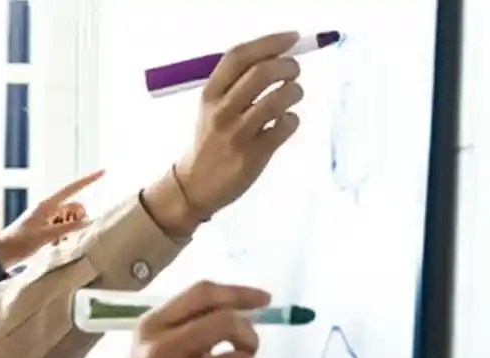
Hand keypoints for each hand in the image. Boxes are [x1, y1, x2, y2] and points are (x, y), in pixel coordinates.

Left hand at [0, 170, 104, 266]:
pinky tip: (53, 243)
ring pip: (72, 218)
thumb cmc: (21, 243)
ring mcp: (49, 217)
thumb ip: (68, 228)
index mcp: (47, 204)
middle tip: (63, 234)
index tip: (103, 172)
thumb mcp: (46, 236)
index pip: (72, 188)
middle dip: (78, 219)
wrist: (4, 253)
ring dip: (70, 229)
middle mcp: (49, 207)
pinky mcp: (47, 226)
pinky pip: (65, 227)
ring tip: (55, 241)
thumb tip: (88, 220)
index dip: (89, 180)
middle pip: (76, 207)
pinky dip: (64, 235)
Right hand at [95, 281, 273, 357]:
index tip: (262, 300)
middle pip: (226, 321)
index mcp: (151, 327)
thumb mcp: (148, 348)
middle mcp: (160, 349)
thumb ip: (184, 328)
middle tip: (247, 349)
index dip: (239, 293)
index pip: (203, 294)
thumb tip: (239, 314)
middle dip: (249, 334)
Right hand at [143, 32, 305, 234]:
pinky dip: (292, 120)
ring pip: (278, 98)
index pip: (239, 56)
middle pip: (262, 72)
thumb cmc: (210, 140)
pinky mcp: (253, 155)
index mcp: (209, 95)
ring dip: (294, 92)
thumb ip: (237, 84)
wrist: (195, 185)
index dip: (269, 42)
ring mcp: (237, 134)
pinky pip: (286, 126)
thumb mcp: (211, 108)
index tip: (291, 39)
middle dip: (288, 66)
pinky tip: (283, 125)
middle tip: (293, 72)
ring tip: (291, 97)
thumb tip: (278, 56)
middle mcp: (221, 111)